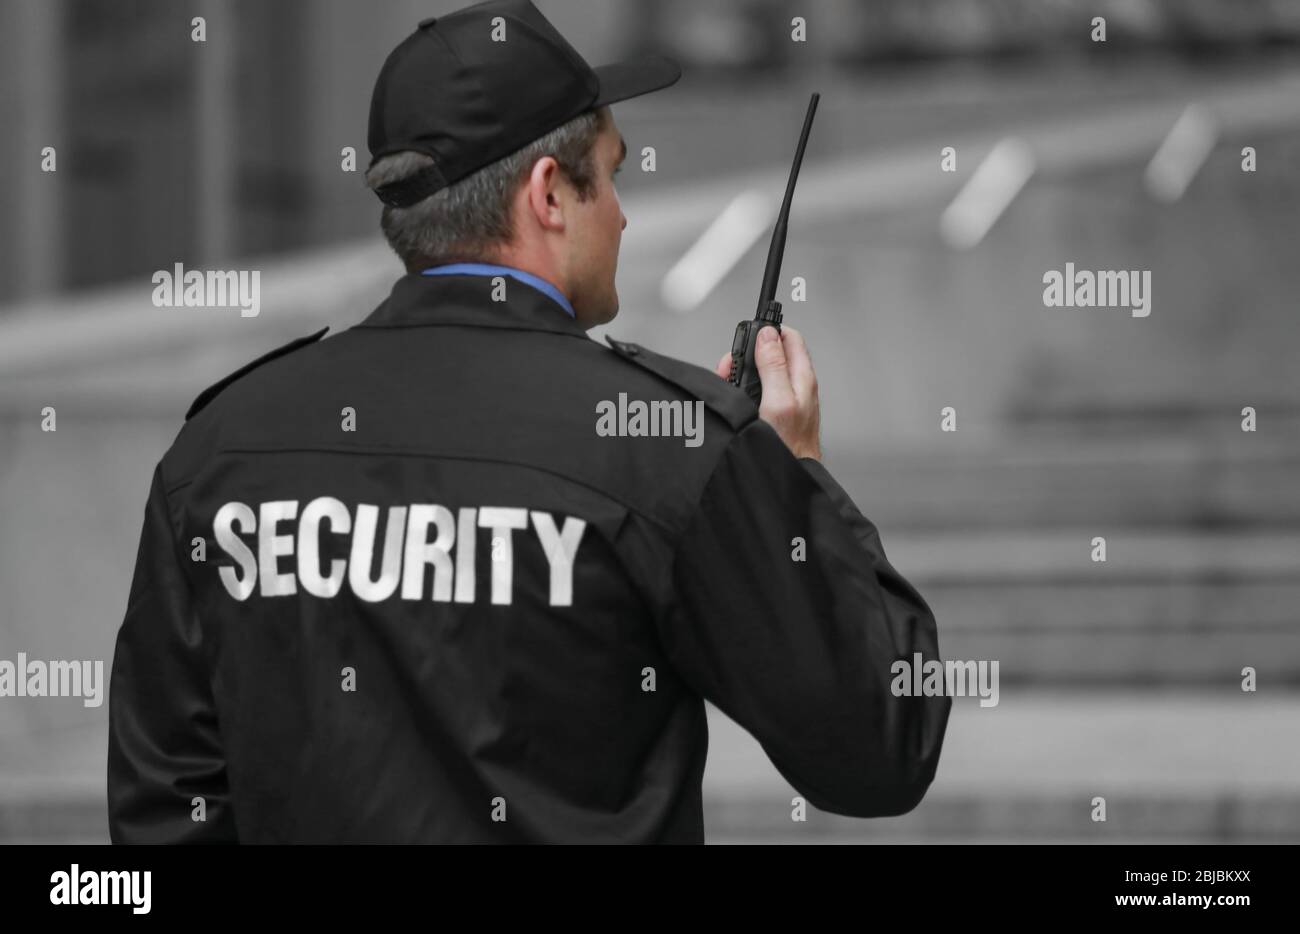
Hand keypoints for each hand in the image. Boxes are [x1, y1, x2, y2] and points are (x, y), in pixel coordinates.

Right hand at [716, 325, 821, 461]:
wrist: (788, 475)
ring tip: (727, 383)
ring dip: (740, 374)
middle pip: (771, 353)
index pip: (789, 337)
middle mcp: (795, 385)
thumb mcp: (779, 400)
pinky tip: (733, 399)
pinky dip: (741, 391)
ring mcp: (785, 398)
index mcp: (802, 377)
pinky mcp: (774, 411)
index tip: (748, 336)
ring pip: (760, 372)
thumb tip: (768, 335)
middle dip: (747, 355)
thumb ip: (774, 366)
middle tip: (730, 366)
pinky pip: (756, 391)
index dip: (768, 331)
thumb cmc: (789, 446)